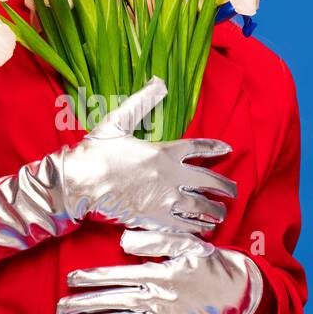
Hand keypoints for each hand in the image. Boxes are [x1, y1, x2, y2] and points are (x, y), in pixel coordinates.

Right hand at [0, 76, 237, 263]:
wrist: (79, 183)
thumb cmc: (95, 153)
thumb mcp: (117, 122)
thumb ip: (141, 103)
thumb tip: (159, 82)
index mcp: (163, 152)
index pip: (198, 148)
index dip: (215, 148)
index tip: (228, 149)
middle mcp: (169, 176)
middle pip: (208, 182)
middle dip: (225, 188)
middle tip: (233, 192)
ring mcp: (164, 200)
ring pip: (200, 208)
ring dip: (214, 212)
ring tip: (220, 215)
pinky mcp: (154, 220)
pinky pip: (183, 226)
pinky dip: (197, 229)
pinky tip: (204, 231)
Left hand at [55, 228, 263, 313]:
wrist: (237, 292)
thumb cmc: (207, 264)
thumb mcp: (185, 243)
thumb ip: (154, 240)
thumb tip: (123, 240)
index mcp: (158, 274)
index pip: (116, 277)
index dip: (91, 279)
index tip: (70, 280)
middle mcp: (157, 299)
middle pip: (113, 301)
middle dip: (83, 304)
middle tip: (59, 307)